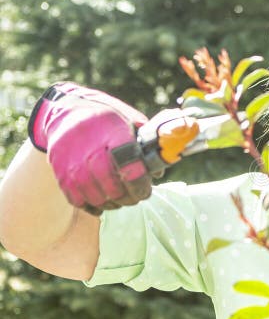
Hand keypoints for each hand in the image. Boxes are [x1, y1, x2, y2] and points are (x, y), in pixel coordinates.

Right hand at [28, 82, 150, 214]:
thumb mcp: (131, 121)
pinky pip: (77, 199)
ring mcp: (72, 164)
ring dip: (113, 204)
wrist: (66, 112)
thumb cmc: (107, 119)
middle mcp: (90, 149)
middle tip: (136, 197)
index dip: (140, 182)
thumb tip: (159, 171)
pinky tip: (103, 202)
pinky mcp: (60, 174)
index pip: (129, 164)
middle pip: (113, 186)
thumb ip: (147, 144)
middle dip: (129, 197)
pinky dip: (92, 206)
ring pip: (96, 196)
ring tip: (121, 200)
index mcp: (114, 133)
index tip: (146, 188)